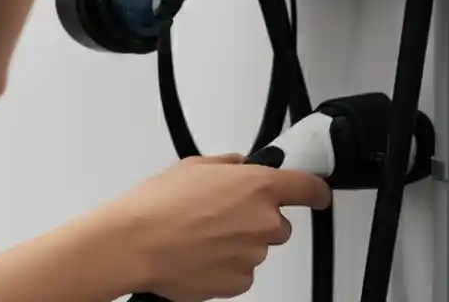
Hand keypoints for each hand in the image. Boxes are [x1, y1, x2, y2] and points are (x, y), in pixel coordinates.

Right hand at [104, 154, 332, 301]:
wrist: (134, 244)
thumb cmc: (157, 205)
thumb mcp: (191, 166)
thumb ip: (226, 165)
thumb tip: (236, 167)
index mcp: (258, 187)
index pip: (309, 188)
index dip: (314, 191)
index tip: (313, 194)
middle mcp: (264, 222)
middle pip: (277, 223)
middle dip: (254, 220)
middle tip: (218, 216)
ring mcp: (253, 256)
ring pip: (254, 248)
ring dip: (235, 243)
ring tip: (197, 236)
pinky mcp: (239, 282)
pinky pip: (240, 272)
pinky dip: (223, 265)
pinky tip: (197, 254)